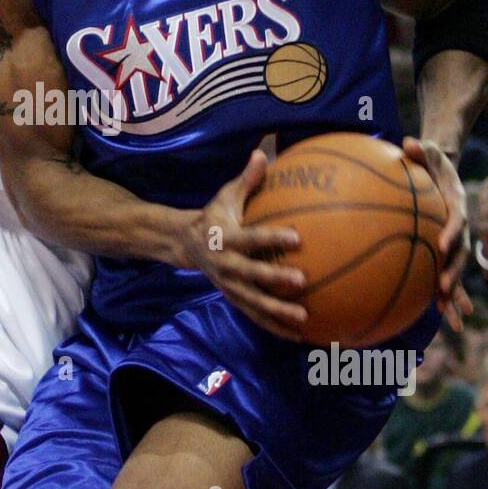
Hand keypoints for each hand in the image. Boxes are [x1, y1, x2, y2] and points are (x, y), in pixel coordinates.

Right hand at [182, 149, 307, 337]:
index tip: (297, 237)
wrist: (184, 244)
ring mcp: (228, 286)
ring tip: (303, 319)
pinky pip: (255, 316)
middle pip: (251, 275)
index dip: (272, 238)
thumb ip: (247, 179)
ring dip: (277, 313)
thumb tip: (263, 152)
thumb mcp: (225, 196)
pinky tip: (300, 336)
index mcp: (226, 239)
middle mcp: (226, 266)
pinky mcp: (233, 299)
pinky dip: (275, 327)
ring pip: (253, 303)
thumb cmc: (214, 216)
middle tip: (301, 281)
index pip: (251, 238)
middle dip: (273, 279)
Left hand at [402, 136, 471, 330]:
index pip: (456, 221)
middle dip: (453, 272)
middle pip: (459, 254)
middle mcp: (458, 229)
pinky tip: (439, 317)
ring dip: (452, 293)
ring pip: (454, 272)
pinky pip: (442, 276)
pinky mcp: (441, 252)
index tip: (442, 243)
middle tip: (444, 287)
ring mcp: (452, 243)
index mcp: (456, 207)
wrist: (441, 174)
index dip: (451, 232)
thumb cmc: (430, 162)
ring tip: (450, 316)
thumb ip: (421, 149)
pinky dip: (444, 297)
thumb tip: (409, 141)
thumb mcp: (428, 152)